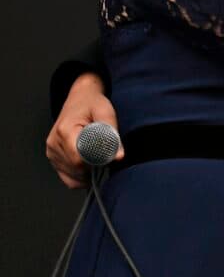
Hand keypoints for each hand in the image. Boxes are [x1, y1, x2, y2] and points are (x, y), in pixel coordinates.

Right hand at [46, 73, 120, 188]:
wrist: (80, 98)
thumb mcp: (106, 112)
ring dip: (88, 173)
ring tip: (97, 156)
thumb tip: (118, 156)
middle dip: (95, 167)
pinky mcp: (53, 157)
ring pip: (73, 176)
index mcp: (65, 131)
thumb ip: (112, 134)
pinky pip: (68, 178)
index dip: (96, 162)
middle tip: (105, 154)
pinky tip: (91, 166)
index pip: (79, 159)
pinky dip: (81, 176)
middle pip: (77, 169)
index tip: (108, 155)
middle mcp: (54, 143)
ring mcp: (51, 152)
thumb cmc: (93, 104)